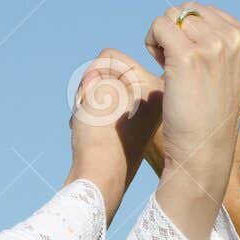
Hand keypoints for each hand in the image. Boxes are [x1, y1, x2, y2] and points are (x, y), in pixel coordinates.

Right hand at [66, 49, 162, 221]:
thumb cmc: (100, 134)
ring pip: (98, 92)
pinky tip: (90, 134)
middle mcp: (150, 98)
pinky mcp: (126, 128)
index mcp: (153, 85)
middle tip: (91, 113)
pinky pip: (99, 110)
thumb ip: (104, 68)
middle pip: (105, 74)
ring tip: (89, 124)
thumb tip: (109, 80)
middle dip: (89, 89)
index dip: (92, 74)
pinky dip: (88, 116)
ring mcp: (138, 114)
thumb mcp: (101, 86)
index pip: (110, 57)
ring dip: (86, 103)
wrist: (100, 181)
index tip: (93, 96)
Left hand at [143, 3, 239, 239]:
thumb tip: (196, 14)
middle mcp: (237, 39)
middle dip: (176, 32)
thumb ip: (225, 43)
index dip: (192, 33)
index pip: (209, 12)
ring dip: (162, 37)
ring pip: (173, 16)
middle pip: (190, 11)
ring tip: (167, 65)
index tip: (192, 61)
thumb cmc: (212, 114)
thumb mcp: (232, 72)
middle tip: (175, 64)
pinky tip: (156, 63)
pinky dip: (152, 40)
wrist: (204, 148)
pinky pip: (160, 26)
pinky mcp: (188, 55)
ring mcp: (214, 46)